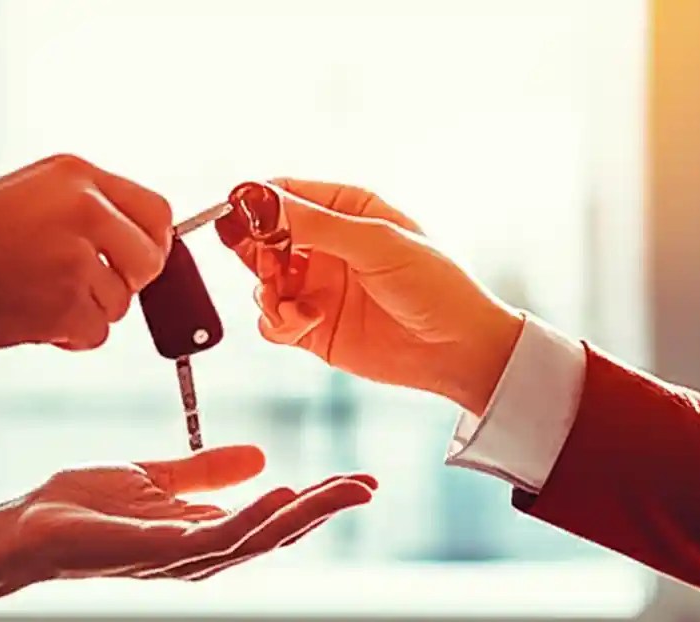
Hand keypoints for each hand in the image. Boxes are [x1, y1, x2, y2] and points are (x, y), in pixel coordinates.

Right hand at [0, 154, 173, 350]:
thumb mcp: (27, 200)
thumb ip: (85, 213)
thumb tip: (141, 246)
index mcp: (76, 174)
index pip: (156, 211)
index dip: (152, 243)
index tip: (136, 262)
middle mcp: (85, 208)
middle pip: (149, 261)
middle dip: (124, 284)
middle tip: (81, 289)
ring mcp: (77, 256)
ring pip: (120, 303)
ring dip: (85, 312)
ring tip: (32, 296)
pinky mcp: (66, 303)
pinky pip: (96, 334)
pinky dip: (68, 338)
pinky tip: (28, 319)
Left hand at [9, 445, 375, 583]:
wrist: (29, 524)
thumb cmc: (82, 506)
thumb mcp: (157, 475)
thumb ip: (207, 470)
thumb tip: (261, 455)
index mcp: (205, 534)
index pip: (274, 518)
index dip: (318, 499)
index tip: (357, 479)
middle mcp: (202, 554)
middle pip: (278, 533)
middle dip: (327, 508)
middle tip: (369, 485)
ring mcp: (183, 558)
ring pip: (259, 538)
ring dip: (306, 514)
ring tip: (343, 488)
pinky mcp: (160, 553)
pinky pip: (218, 537)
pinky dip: (255, 516)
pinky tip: (283, 493)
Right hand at [217, 179, 523, 415]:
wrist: (459, 350)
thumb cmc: (437, 286)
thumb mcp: (378, 244)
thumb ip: (318, 225)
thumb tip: (265, 203)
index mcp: (349, 210)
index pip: (286, 194)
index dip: (259, 203)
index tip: (240, 216)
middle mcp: (328, 245)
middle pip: (265, 237)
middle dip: (256, 250)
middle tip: (265, 264)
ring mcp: (318, 286)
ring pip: (262, 280)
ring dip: (265, 289)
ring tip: (286, 299)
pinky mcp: (313, 326)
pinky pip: (273, 320)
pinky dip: (278, 321)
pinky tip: (305, 322)